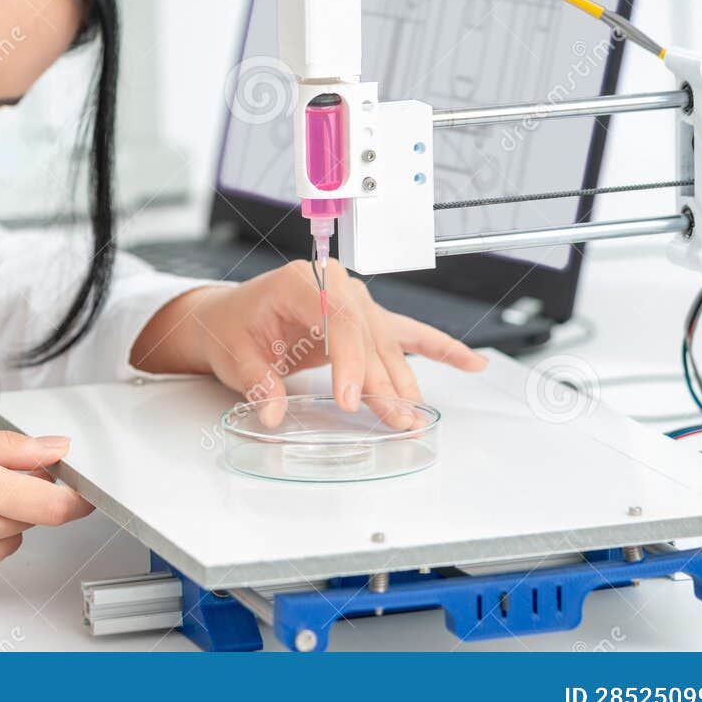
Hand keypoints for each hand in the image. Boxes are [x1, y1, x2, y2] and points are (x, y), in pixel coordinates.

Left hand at [131, 262, 487, 426]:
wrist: (231, 316)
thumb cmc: (233, 326)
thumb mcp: (234, 353)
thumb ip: (256, 380)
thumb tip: (271, 410)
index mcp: (300, 282)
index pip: (337, 319)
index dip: (349, 361)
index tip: (349, 399)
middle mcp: (334, 286)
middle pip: (369, 336)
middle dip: (383, 382)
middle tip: (395, 420)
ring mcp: (355, 303)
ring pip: (388, 344)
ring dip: (404, 382)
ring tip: (416, 417)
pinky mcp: (366, 322)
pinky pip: (409, 334)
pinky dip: (441, 349)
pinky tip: (471, 363)